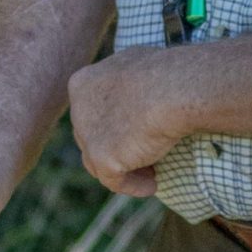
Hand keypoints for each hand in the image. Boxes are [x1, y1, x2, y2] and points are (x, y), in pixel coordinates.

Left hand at [69, 47, 189, 194]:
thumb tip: (139, 95)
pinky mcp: (100, 157)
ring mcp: (87, 135)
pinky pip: (114, 181)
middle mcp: (78, 109)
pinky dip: (134, 185)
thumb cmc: (169, 74)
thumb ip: (127, 83)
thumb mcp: (140, 65)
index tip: (139, 132)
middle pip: (92, 138)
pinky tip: (152, 186)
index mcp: (83, 83)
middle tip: (145, 156)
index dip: (115, 125)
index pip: (93, 111)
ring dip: (123, 170)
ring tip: (151, 174)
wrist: (173, 90)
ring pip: (97, 162)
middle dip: (116, 148)